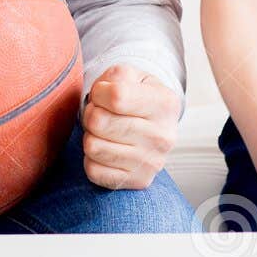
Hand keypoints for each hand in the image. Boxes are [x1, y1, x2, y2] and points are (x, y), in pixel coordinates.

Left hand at [80, 64, 180, 188]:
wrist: (154, 123)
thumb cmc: (136, 95)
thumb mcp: (131, 75)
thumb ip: (114, 77)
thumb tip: (98, 96)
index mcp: (165, 104)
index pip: (116, 97)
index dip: (99, 92)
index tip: (103, 93)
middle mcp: (163, 137)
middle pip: (99, 122)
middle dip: (91, 113)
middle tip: (101, 113)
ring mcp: (152, 163)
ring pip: (93, 147)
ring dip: (91, 135)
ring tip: (105, 130)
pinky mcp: (139, 182)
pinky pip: (93, 171)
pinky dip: (92, 158)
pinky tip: (107, 148)